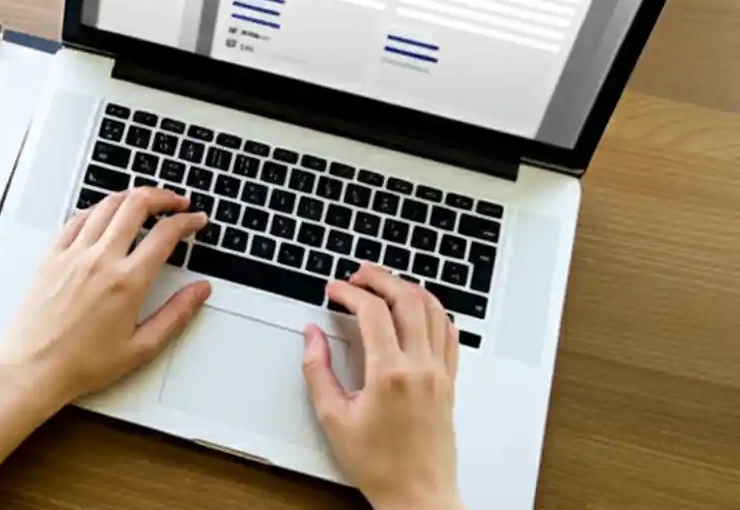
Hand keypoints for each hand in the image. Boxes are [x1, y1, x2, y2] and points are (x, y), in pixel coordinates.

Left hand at [0, 188, 210, 409]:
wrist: (33, 368)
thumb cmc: (82, 364)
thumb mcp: (141, 347)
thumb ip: (176, 314)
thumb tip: (200, 290)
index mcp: (127, 282)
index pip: (166, 233)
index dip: (188, 221)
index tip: (196, 220)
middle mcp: (101, 260)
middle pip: (137, 204)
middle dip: (163, 196)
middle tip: (176, 202)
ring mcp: (74, 254)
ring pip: (107, 204)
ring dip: (132, 196)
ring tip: (145, 201)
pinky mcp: (53, 256)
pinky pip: (78, 218)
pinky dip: (97, 208)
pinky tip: (104, 212)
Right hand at [303, 265, 461, 509]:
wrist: (418, 495)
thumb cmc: (378, 464)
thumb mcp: (333, 418)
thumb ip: (318, 371)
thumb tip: (312, 336)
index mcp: (389, 374)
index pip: (372, 311)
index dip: (349, 292)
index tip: (334, 290)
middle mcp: (420, 367)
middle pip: (408, 299)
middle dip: (381, 278)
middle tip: (358, 275)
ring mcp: (440, 373)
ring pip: (434, 310)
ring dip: (409, 289)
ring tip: (386, 285)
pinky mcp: (450, 382)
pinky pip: (450, 334)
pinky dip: (434, 312)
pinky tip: (419, 310)